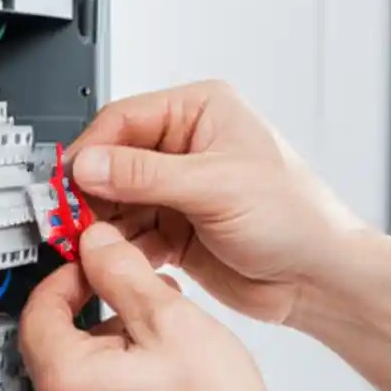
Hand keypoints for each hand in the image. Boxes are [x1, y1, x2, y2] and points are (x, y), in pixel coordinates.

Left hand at [20, 222, 300, 390]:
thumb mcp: (168, 318)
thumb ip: (122, 272)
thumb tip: (97, 246)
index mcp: (65, 380)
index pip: (40, 306)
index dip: (71, 272)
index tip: (96, 258)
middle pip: (55, 336)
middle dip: (93, 300)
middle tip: (132, 282)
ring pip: (79, 363)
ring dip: (111, 331)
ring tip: (162, 320)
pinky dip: (120, 364)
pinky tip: (164, 356)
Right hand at [69, 80, 363, 323]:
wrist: (319, 278)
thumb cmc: (297, 218)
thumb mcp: (216, 187)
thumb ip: (146, 176)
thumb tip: (90, 165)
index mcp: (201, 112)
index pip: (124, 120)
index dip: (92, 151)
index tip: (70, 182)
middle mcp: (187, 147)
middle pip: (113, 161)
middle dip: (94, 193)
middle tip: (75, 219)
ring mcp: (180, 190)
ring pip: (118, 202)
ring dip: (106, 225)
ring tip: (98, 244)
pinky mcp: (176, 230)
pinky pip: (132, 234)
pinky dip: (123, 248)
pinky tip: (125, 259)